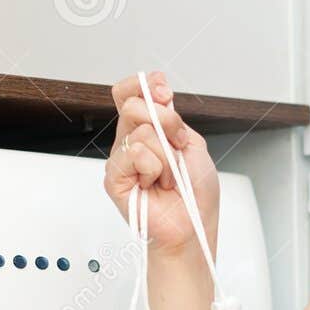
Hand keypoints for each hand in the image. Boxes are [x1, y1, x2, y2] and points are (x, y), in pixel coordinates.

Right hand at [104, 70, 219, 257]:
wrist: (193, 224)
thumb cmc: (195, 192)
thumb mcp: (193, 144)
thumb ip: (173, 120)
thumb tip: (157, 99)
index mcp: (148, 128)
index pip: (131, 92)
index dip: (146, 84)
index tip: (165, 93)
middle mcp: (131, 140)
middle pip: (133, 104)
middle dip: (166, 122)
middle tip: (177, 146)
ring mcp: (122, 159)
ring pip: (141, 132)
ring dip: (166, 157)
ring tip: (169, 177)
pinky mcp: (114, 178)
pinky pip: (134, 154)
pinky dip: (154, 169)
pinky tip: (155, 185)